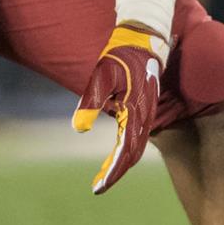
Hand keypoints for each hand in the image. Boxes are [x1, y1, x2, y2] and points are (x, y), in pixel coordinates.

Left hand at [72, 24, 167, 193]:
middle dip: (115, 171)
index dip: (113, 170)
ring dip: (119, 162)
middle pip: (132, 154)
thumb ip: (91, 102)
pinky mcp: (142, 108)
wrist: (144, 37)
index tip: (99, 187)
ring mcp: (145, 113)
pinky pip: (135, 136)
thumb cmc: (121, 54)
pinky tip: (113, 155)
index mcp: (136, 111)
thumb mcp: (101, 76)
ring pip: (135, 146)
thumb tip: (78, 130)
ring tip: (101, 175)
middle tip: (97, 187)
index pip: (126, 151)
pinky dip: (124, 149)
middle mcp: (144, 116)